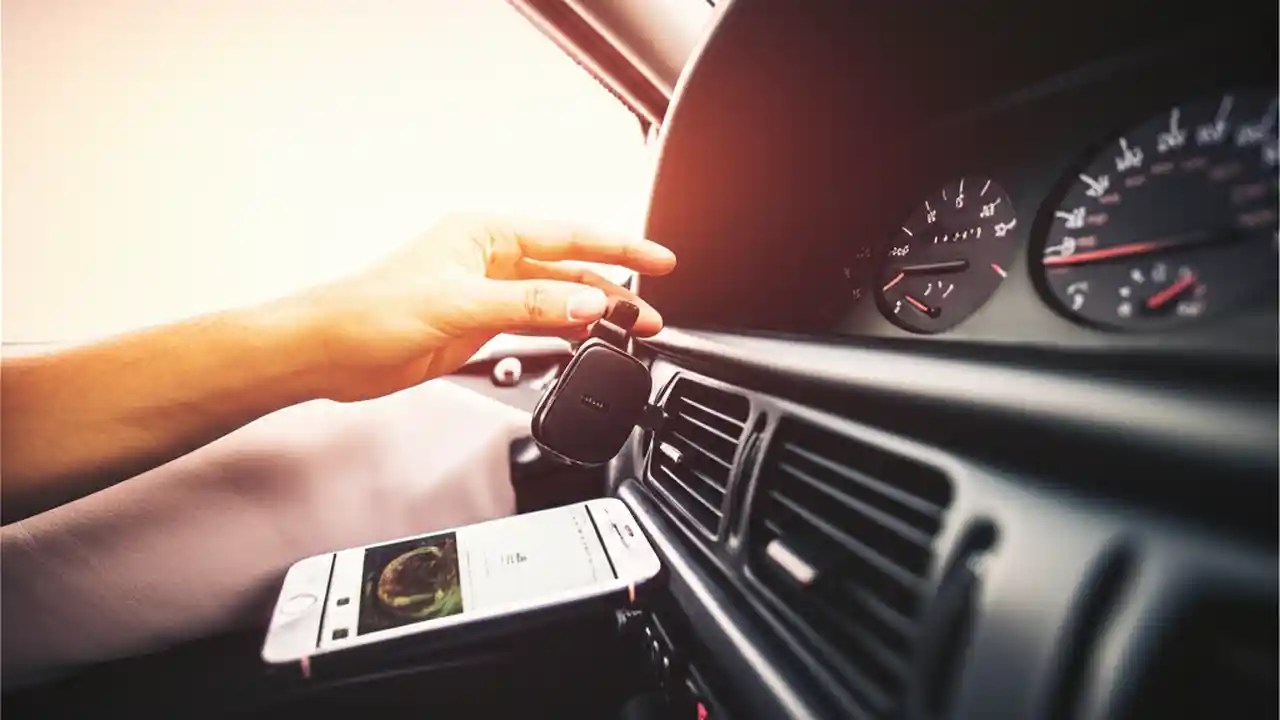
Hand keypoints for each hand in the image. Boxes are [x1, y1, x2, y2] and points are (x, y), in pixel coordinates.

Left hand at [289, 214, 676, 400]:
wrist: (330, 351)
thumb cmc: (372, 310)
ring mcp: (486, 293)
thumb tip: (586, 302)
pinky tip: (586, 340)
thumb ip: (528, 306)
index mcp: (485, 234)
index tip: (658, 260)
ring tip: (633, 330)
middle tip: (653, 312)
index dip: (617, 248)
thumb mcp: (459, 304)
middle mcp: (489, 258)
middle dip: (614, 289)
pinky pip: (535, 324)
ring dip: (593, 314)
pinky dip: (564, 332)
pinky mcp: (477, 325)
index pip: (567, 237)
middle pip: (569, 270)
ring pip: (555, 300)